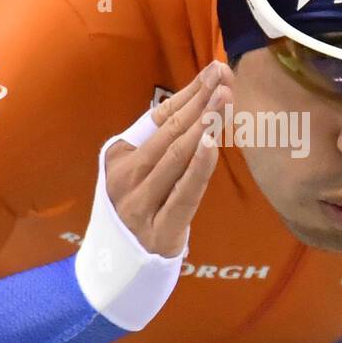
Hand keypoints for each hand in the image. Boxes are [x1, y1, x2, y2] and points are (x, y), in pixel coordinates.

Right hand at [103, 60, 230, 258]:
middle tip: (224, 76)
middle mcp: (125, 177)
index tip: (214, 70)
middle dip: (200, 101)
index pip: (159, 117)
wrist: (117, 272)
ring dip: (203, 124)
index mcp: (118, 157)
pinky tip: (210, 143)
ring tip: (223, 99)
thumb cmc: (137, 214)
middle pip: (169, 132)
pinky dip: (198, 167)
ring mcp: (139, 205)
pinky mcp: (159, 231)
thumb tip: (199, 104)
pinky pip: (183, 194)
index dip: (189, 93)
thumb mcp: (139, 177)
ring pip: (176, 157)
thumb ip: (162, 147)